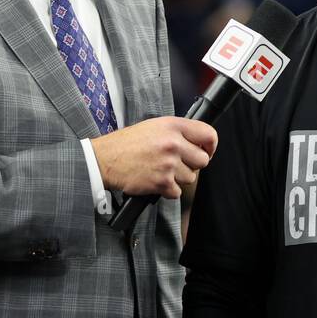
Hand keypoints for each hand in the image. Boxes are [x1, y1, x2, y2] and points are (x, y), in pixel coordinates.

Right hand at [90, 117, 217, 198]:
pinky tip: (156, 180)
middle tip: (178, 163)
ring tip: (161, 170)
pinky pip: (177, 192)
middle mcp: (173, 143)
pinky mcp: (162, 182)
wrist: (104, 159)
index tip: (207, 151)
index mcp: (173, 125)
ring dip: (178, 178)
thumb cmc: (127, 143)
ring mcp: (168, 163)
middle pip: (203, 160)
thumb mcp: (154, 126)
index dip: (211, 145)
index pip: (209, 135)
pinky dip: (168, 190)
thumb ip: (178, 132)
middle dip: (192, 164)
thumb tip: (199, 143)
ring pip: (190, 178)